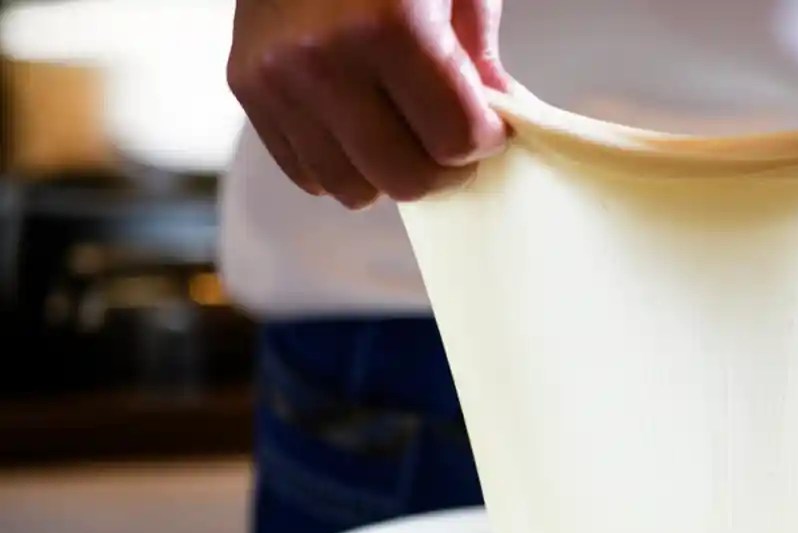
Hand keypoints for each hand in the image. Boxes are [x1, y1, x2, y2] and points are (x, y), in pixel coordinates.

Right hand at [227, 0, 506, 208]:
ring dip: (388, 173)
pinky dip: (341, 164)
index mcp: (391, 26)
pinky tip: (359, 125)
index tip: (488, 124)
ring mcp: (278, 78)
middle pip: (406, 178)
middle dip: (443, 168)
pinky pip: (305, 172)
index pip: (456, 140)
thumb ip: (481, 54)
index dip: (485, 139)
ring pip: (352, 189)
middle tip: (451, 138)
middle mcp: (326, 59)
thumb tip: (498, 115)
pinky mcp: (247, 86)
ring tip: (402, 131)